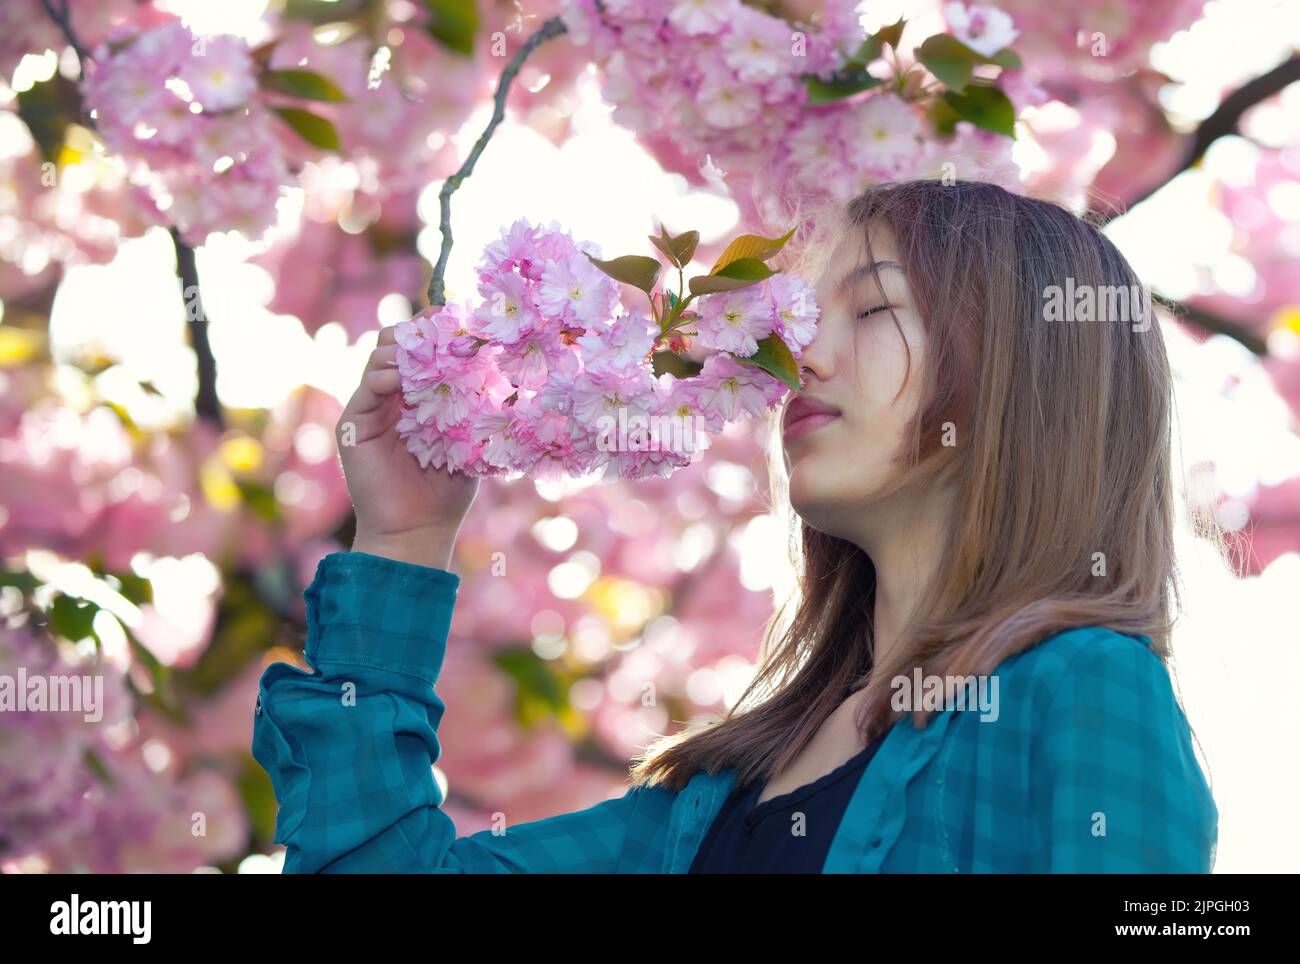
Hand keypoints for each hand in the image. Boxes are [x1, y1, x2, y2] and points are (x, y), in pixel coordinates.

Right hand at [336, 323, 478, 569]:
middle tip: (441, 326)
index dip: (437, 332)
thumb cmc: (447, 492)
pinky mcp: (353, 424)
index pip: (423, 351)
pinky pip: (366, 387)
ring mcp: (371, 408)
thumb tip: (501, 371)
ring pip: (378, 357)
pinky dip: (384, 375)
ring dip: (402, 348)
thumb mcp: (468, 443)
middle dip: (417, 331)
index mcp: (419, 397)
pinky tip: (403, 379)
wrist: (416, 531)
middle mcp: (393, 397)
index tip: (459, 319)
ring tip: (425, 351)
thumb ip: (474, 408)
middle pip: (396, 344)